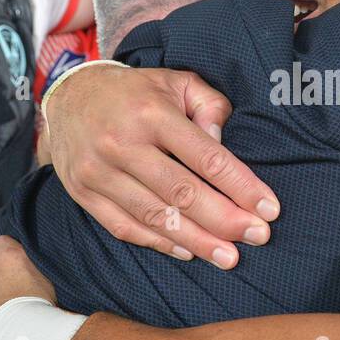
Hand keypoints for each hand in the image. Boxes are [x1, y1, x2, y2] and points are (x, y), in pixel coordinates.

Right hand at [43, 62, 279, 269]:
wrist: (70, 96)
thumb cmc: (136, 93)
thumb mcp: (176, 81)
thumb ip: (209, 105)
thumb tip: (224, 141)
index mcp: (152, 113)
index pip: (206, 157)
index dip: (241, 186)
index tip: (269, 209)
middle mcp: (122, 143)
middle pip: (182, 192)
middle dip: (225, 220)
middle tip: (258, 237)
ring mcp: (99, 172)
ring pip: (154, 216)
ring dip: (196, 241)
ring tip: (228, 257)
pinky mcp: (83, 194)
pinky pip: (124, 227)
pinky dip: (158, 243)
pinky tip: (188, 252)